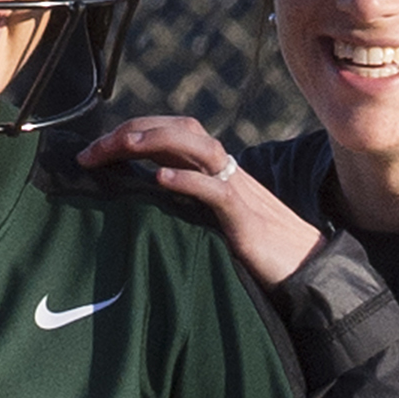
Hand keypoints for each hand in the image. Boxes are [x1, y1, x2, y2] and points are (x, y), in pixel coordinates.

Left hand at [79, 117, 323, 287]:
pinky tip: (160, 178)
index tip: (89, 155)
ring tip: (123, 146)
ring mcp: (237, 191)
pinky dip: (188, 180)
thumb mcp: (214, 221)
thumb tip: (139, 206)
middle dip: (132, 133)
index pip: (169, 134)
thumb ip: (185, 207)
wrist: (308, 267)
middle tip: (90, 153)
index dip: (129, 135)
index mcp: (214, 170)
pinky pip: (216, 190)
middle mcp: (224, 171)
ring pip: (198, 147)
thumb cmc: (258, 248)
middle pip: (178, 130)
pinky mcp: (246, 218)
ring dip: (157, 141)